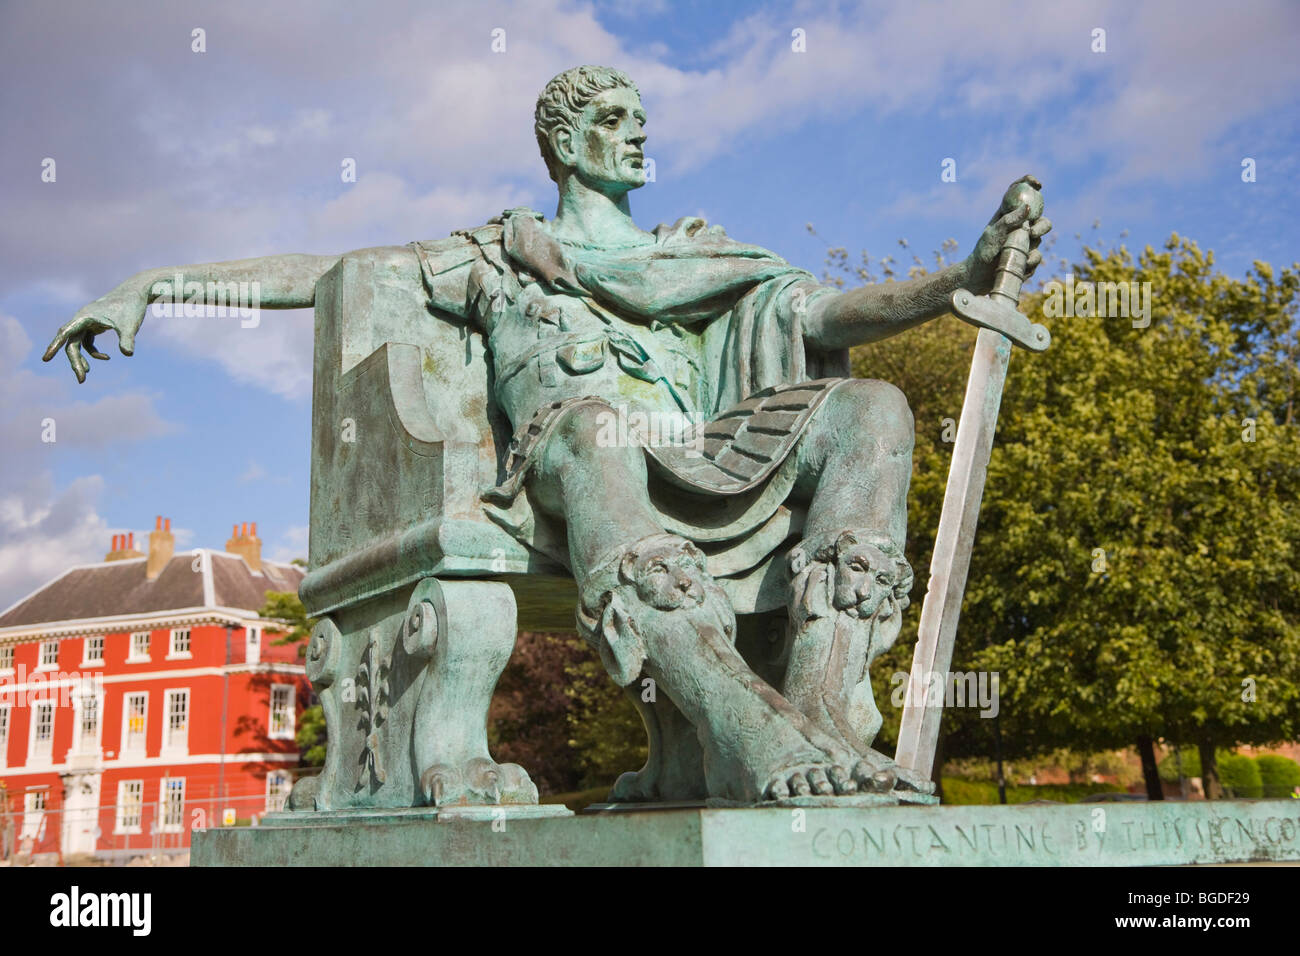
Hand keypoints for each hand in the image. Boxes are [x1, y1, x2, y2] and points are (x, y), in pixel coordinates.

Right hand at [43, 283, 146, 382]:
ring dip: (80, 358)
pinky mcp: (94, 324)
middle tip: (82, 380)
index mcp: (85, 316)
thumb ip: (127, 339)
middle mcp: (82, 319)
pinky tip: (107, 357)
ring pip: (78, 343)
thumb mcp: (130, 324)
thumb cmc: (131, 306)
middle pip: (72, 343)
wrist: (136, 293)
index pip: (65, 333)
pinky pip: (87, 341)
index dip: (55, 346)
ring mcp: (87, 322)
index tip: (46, 359)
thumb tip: (128, 354)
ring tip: (86, 374)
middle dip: (75, 361)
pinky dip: (93, 351)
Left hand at [963, 174, 1052, 294]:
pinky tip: (1022, 266)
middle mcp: (1019, 227)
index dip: (1030, 184)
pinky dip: (1031, 261)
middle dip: (1042, 225)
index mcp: (1009, 215)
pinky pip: (1037, 257)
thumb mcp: (992, 234)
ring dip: (1034, 246)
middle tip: (1033, 233)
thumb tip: (1027, 207)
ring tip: (1023, 256)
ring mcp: (1025, 242)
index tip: (1037, 184)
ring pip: (1041, 239)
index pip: (1022, 193)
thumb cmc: (982, 252)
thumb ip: (1008, 220)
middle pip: (1040, 219)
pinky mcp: (1027, 258)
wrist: (979, 278)